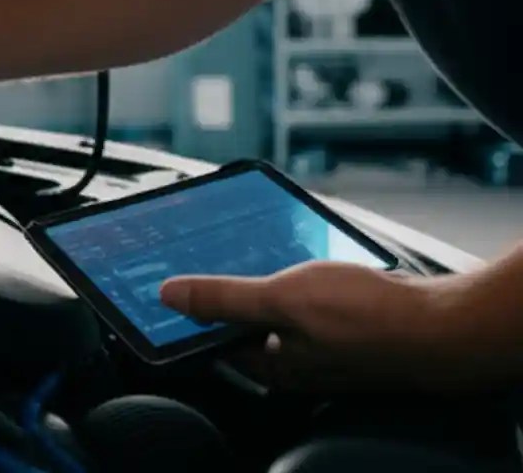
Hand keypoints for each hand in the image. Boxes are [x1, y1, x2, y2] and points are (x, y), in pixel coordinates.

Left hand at [159, 262, 473, 391]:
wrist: (445, 324)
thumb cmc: (368, 319)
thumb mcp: (282, 299)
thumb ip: (224, 299)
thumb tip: (168, 296)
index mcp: (273, 367)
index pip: (214, 341)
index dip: (194, 311)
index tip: (175, 279)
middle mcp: (296, 363)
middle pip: (247, 324)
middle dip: (230, 290)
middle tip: (211, 252)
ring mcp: (325, 346)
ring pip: (281, 310)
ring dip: (267, 280)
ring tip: (255, 245)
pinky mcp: (348, 327)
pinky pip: (310, 302)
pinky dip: (299, 278)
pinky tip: (301, 254)